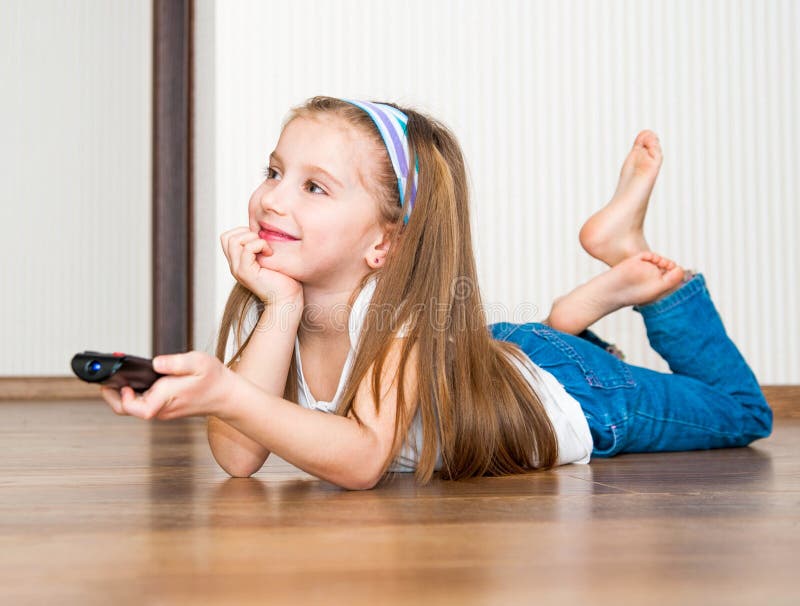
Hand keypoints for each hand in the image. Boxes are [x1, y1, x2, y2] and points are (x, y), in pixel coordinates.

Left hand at [99, 351, 234, 419]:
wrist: (226, 396)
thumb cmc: (213, 379)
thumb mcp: (198, 363)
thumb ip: (176, 362)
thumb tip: (155, 363)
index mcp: (167, 398)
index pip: (138, 409)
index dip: (124, 399)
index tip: (123, 384)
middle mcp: (162, 408)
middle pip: (128, 410)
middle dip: (112, 396)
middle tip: (105, 379)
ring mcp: (162, 409)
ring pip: (134, 407)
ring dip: (121, 393)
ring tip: (116, 375)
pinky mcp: (163, 407)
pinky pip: (142, 403)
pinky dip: (132, 393)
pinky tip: (131, 379)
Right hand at [220, 226, 302, 303]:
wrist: (287, 300)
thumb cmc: (284, 280)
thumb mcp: (270, 258)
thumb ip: (261, 247)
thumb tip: (263, 230)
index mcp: (238, 262)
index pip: (227, 237)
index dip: (243, 232)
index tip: (260, 241)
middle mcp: (235, 266)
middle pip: (227, 237)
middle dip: (246, 233)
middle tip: (263, 244)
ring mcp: (238, 270)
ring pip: (233, 241)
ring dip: (253, 239)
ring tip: (267, 249)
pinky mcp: (246, 273)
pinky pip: (246, 249)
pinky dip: (259, 245)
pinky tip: (270, 254)